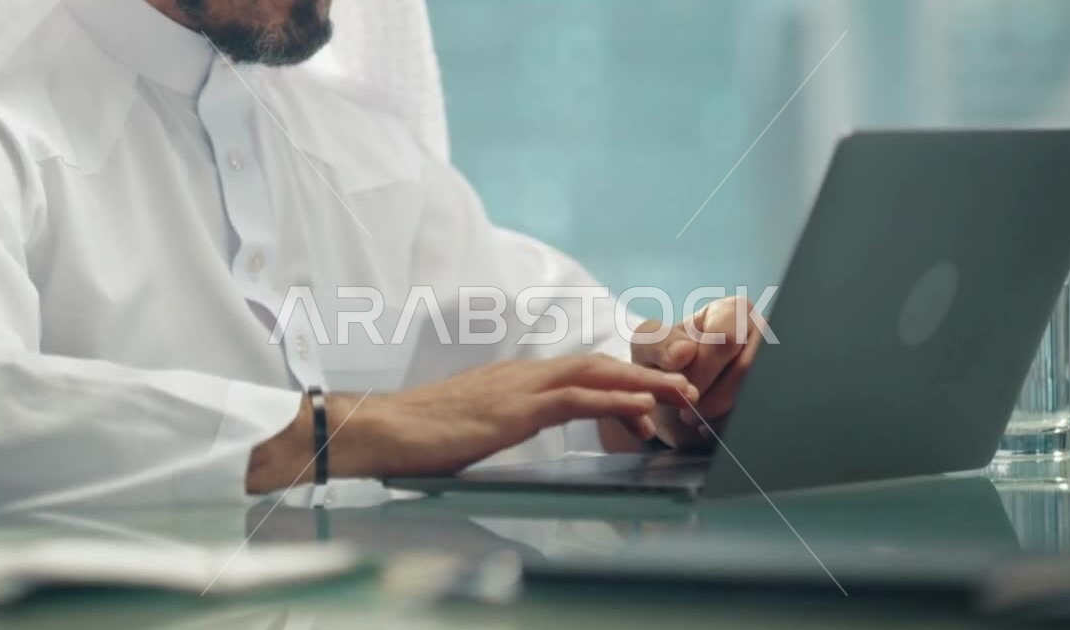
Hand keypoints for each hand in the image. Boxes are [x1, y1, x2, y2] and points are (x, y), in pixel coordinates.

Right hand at [246, 354, 698, 490]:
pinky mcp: (514, 409)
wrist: (382, 429)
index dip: (619, 379)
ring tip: (682, 394)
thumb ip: (499, 423)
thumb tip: (509, 431)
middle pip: (598, 364)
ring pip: (596, 374)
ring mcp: (519, 388)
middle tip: (686, 387)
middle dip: (646, 373)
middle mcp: (523, 375)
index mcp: (514, 381)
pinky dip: (614, 399)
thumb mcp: (472, 426)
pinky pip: (574, 399)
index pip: (578, 372)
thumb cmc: (419, 434)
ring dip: (644, 383)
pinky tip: (642, 407)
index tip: (652, 394)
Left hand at [630, 297, 766, 450]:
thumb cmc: (663, 367)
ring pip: (753, 396)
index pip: (727, 338)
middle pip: (746, 369)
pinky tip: (710, 424)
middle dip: (708, 394)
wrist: (672, 406)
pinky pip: (758, 417)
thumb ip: (656, 342)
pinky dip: (727, 428)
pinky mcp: (775, 399)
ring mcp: (774, 368)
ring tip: (694, 414)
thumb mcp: (647, 349)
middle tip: (686, 404)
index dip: (702, 367)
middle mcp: (764, 334)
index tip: (682, 380)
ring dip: (716, 413)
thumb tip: (685, 352)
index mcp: (734, 312)